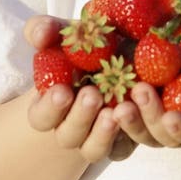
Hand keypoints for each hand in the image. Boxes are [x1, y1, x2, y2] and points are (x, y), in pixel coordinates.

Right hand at [23, 14, 135, 162]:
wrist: (124, 53)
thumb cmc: (86, 44)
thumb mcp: (68, 32)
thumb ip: (47, 29)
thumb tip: (39, 35)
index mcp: (50, 105)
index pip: (41, 117)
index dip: (49, 107)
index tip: (62, 90)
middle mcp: (71, 127)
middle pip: (68, 136)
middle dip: (80, 117)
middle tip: (93, 95)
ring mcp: (97, 137)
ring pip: (94, 149)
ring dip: (104, 134)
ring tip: (119, 109)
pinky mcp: (124, 141)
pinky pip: (126, 147)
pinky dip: (134, 131)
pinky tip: (141, 110)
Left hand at [112, 36, 180, 148]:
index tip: (172, 118)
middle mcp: (180, 128)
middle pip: (164, 136)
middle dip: (150, 118)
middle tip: (140, 92)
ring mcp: (156, 124)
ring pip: (140, 134)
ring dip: (128, 122)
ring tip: (116, 102)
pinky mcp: (137, 114)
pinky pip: (121, 126)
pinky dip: (109, 119)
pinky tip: (100, 100)